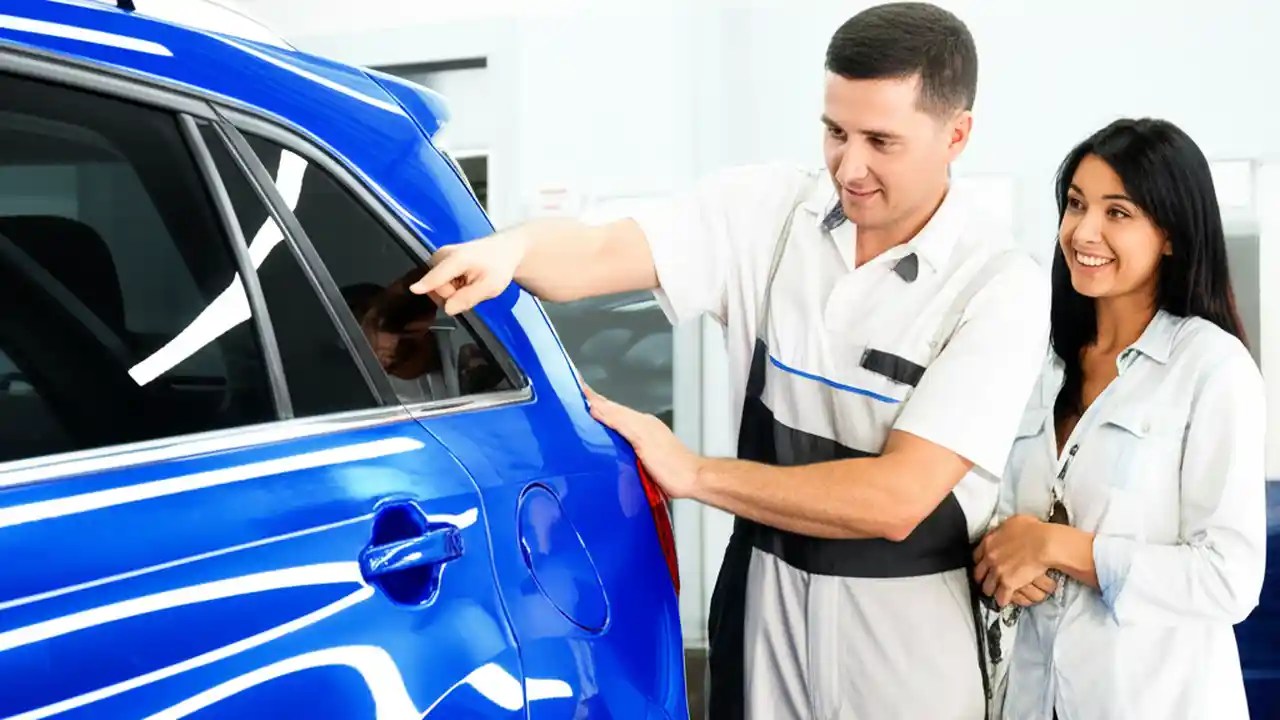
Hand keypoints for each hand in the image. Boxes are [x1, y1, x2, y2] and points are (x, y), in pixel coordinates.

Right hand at [410, 231, 526, 314]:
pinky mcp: (438, 262)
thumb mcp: (490, 287)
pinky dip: (451, 286)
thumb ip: (468, 297)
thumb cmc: (498, 267)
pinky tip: (463, 280)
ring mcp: (439, 257)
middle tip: (471, 289)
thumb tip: (447, 309)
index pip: (437, 275)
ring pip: (437, 287)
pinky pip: (439, 283)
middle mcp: (442, 255)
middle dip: (452, 295)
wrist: (503, 251)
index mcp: (457, 259)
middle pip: (437, 287)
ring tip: (469, 284)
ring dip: (452, 292)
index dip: (425, 285)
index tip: (413, 290)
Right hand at [584, 386, 703, 498]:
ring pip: (616, 424)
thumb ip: (620, 421)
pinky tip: (604, 439)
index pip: (609, 405)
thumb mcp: (641, 438)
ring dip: (601, 417)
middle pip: (612, 412)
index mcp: (638, 421)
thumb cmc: (671, 464)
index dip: (592, 396)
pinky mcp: (643, 454)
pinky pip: (621, 437)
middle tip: (575, 396)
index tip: (576, 384)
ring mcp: (642, 440)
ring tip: (585, 413)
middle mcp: (640, 427)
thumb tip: (596, 407)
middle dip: (594, 404)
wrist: (692, 481)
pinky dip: (609, 433)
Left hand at [973, 514, 1053, 606]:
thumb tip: (1003, 531)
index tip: (984, 566)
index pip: (976, 557)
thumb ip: (1003, 530)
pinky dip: (1002, 600)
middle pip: (979, 574)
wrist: (1044, 542)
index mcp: (989, 542)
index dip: (981, 563)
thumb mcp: (1013, 522)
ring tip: (996, 593)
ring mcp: (997, 572)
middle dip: (983, 579)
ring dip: (992, 591)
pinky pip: (1000, 597)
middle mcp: (989, 558)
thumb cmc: (1033, 529)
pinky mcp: (1008, 583)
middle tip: (989, 581)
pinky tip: (1004, 601)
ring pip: (987, 588)